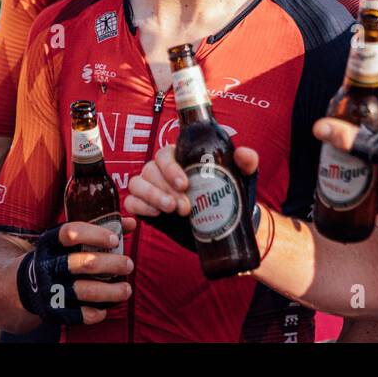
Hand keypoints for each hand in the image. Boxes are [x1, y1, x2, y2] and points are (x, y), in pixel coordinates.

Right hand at [16, 220, 136, 326]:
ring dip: (110, 291)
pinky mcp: (51, 311)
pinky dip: (95, 313)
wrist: (27, 285)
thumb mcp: (70, 240)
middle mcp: (46, 264)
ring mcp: (48, 289)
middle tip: (129, 265)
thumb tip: (131, 223)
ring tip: (127, 289)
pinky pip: (77, 315)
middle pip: (83, 263)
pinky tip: (105, 309)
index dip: (95, 235)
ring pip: (84, 290)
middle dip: (111, 264)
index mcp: (49, 242)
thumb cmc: (59, 256)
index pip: (70, 233)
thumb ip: (99, 230)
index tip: (115, 240)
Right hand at [125, 145, 258, 250]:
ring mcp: (152, 188)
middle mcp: (162, 170)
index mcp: (180, 157)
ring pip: (137, 184)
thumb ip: (246, 161)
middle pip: (150, 170)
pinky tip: (155, 215)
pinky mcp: (147, 207)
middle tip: (185, 206)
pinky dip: (139, 207)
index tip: (185, 184)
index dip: (171, 168)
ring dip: (152, 197)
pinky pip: (131, 202)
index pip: (165, 154)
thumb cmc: (228, 192)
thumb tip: (244, 154)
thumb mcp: (240, 176)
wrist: (224, 222)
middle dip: (165, 189)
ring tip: (171, 211)